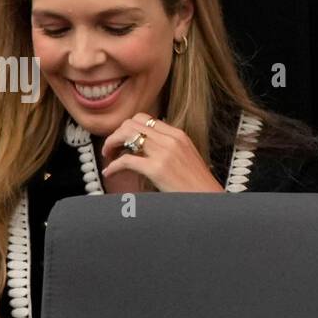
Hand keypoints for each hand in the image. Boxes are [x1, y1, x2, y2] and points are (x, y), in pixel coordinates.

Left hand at [100, 113, 224, 192]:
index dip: (128, 127)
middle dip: (116, 134)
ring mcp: (164, 153)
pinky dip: (113, 166)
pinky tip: (111, 172)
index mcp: (178, 135)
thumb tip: (148, 147)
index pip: (144, 119)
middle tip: (112, 148)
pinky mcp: (156, 169)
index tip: (123, 139)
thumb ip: (169, 148)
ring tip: (109, 157)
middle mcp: (171, 139)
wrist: (209, 199)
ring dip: (112, 145)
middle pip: (132, 123)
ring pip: (126, 135)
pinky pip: (126, 160)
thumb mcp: (187, 157)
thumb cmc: (198, 184)